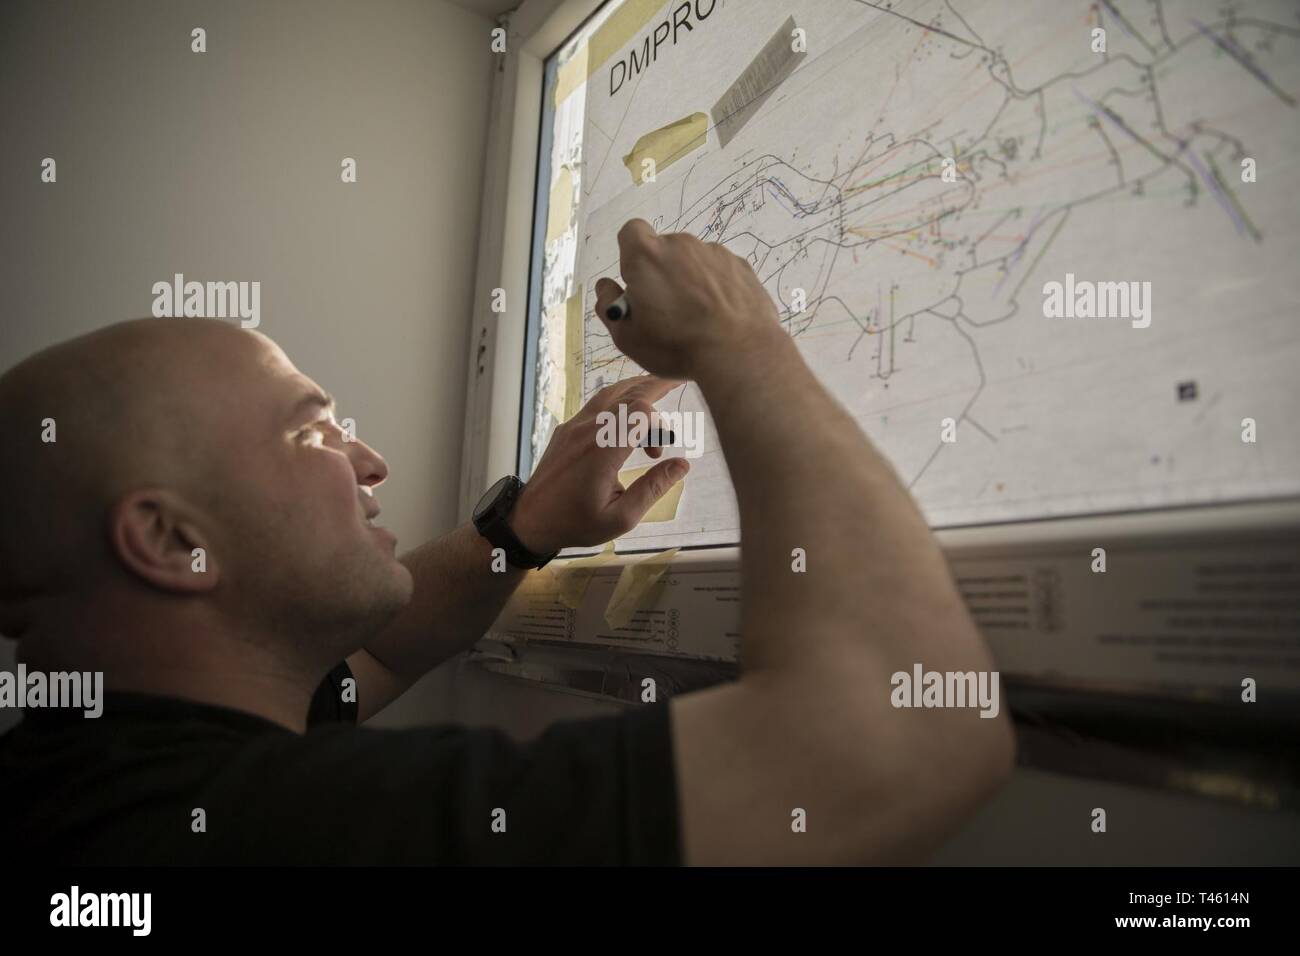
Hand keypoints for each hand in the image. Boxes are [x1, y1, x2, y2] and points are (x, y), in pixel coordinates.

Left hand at [509, 375, 689, 552]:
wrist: (529, 520)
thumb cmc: (575, 523)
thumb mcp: (621, 518)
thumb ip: (653, 488)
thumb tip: (682, 465)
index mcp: (603, 451)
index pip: (641, 411)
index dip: (659, 423)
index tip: (657, 454)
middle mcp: (588, 430)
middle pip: (629, 393)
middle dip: (656, 389)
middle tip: (679, 381)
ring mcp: (574, 426)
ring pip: (611, 392)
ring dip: (637, 391)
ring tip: (659, 390)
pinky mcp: (567, 429)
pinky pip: (597, 403)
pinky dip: (619, 401)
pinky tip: (629, 413)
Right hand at [592, 219, 785, 378]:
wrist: (739, 352)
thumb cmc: (675, 345)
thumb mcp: (627, 337)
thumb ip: (608, 306)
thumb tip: (605, 287)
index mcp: (647, 256)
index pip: (631, 231)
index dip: (631, 255)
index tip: (638, 281)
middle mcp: (681, 244)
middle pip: (665, 250)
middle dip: (663, 272)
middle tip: (669, 310)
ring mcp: (715, 252)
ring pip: (695, 261)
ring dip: (692, 280)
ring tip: (700, 318)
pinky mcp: (742, 266)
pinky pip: (720, 272)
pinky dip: (718, 288)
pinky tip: (722, 317)